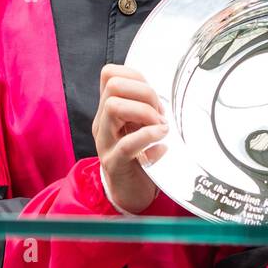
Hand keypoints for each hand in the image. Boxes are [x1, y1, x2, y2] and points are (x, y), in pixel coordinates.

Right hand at [93, 64, 167, 213]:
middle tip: (159, 114)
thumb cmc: (139, 157)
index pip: (110, 74)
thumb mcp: (139, 126)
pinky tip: (161, 143)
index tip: (154, 97)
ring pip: (113, 106)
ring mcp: (105, 142)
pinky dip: (148, 137)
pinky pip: (127, 143)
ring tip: (160, 127)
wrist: (129, 194)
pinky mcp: (114, 163)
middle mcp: (102, 122)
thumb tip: (165, 94)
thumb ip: (145, 108)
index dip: (136, 77)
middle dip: (144, 93)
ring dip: (145, 112)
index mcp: (107, 111)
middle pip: (113, 85)